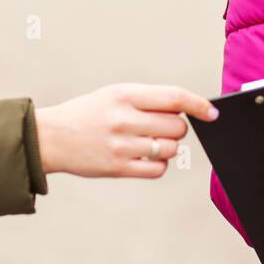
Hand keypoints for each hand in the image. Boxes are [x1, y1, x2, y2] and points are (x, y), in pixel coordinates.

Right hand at [35, 83, 217, 178]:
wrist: (51, 137)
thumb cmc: (88, 113)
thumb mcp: (114, 94)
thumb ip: (148, 99)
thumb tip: (186, 108)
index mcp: (125, 95)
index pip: (174, 97)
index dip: (199, 104)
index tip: (212, 112)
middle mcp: (124, 119)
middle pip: (177, 126)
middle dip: (177, 127)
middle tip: (162, 127)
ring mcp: (121, 145)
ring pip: (170, 149)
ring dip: (168, 147)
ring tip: (151, 142)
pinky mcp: (117, 168)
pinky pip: (158, 170)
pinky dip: (159, 164)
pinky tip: (147, 157)